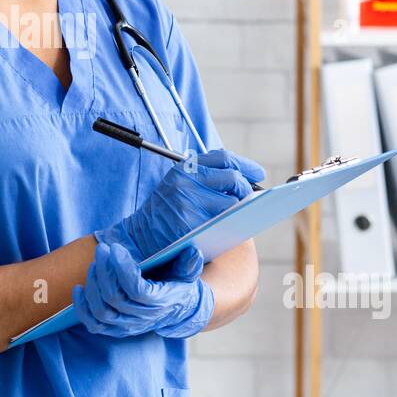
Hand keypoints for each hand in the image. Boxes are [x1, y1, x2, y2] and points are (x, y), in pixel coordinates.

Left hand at [72, 243, 214, 340]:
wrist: (175, 309)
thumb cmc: (177, 284)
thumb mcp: (187, 272)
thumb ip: (189, 264)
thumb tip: (193, 253)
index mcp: (160, 302)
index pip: (136, 290)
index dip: (122, 269)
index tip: (116, 248)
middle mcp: (143, 318)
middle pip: (115, 298)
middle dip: (104, 271)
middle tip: (102, 249)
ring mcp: (127, 326)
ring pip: (101, 312)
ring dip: (93, 286)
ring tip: (95, 263)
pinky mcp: (114, 329)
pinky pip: (93, 324)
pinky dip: (82, 308)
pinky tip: (78, 287)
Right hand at [95, 148, 265, 261]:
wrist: (138, 238)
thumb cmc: (163, 215)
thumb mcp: (177, 187)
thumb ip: (204, 180)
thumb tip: (243, 184)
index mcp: (184, 168)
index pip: (222, 158)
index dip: (244, 164)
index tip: (258, 174)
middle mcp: (186, 180)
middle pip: (232, 177)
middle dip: (245, 188)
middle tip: (248, 199)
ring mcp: (189, 201)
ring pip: (231, 201)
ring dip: (239, 209)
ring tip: (239, 215)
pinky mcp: (192, 223)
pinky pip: (223, 222)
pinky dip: (231, 225)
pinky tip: (231, 228)